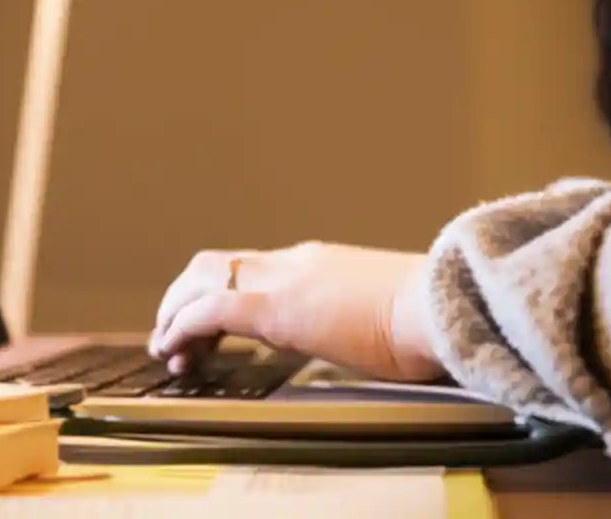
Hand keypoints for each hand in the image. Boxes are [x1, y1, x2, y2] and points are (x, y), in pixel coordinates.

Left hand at [147, 241, 444, 381]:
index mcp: (316, 264)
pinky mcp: (276, 308)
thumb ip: (349, 318)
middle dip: (181, 297)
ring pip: (200, 279)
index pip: (249, 268)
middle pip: (213, 265)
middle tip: (171, 337)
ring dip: (173, 312)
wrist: (444, 308)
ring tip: (166, 349)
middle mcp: (292, 262)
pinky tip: (174, 349)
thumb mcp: (377, 314)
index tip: (207, 328)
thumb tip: (349, 340)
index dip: (215, 292)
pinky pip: (208, 311)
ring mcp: (282, 280)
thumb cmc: (426, 321)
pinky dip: (182, 327)